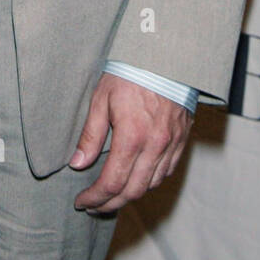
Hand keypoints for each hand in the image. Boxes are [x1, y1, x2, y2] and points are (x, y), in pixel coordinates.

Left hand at [70, 74, 193, 212]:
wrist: (165, 55)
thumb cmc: (129, 72)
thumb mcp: (101, 98)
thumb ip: (91, 135)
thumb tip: (78, 163)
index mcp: (132, 137)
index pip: (112, 182)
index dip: (95, 197)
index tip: (82, 201)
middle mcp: (154, 146)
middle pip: (132, 191)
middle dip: (110, 203)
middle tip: (94, 205)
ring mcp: (171, 145)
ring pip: (151, 185)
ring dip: (130, 195)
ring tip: (112, 195)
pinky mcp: (181, 140)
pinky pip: (166, 172)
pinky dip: (149, 182)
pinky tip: (136, 179)